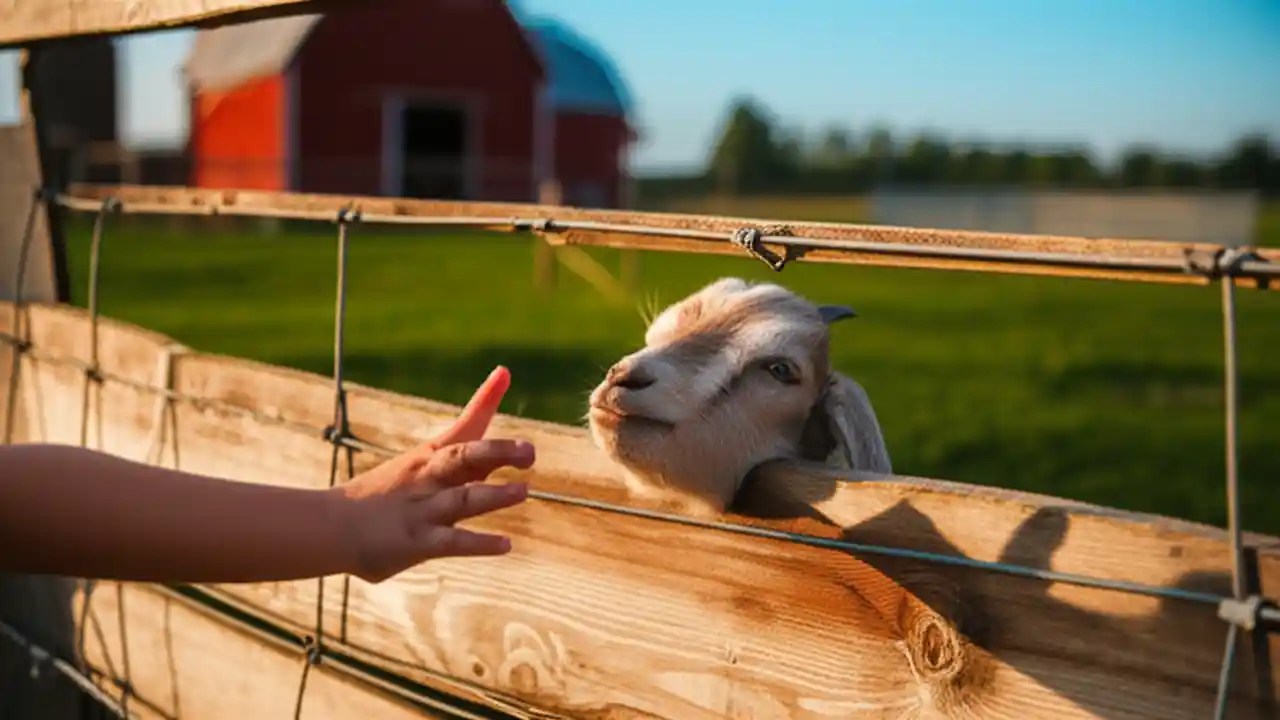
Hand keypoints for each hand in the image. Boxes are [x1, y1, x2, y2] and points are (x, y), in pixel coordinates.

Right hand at [331, 366, 534, 581]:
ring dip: (491, 496)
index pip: (461, 425)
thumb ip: (469, 430)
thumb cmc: (389, 489)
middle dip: (495, 452)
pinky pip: (451, 543)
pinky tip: (505, 544)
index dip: (484, 400)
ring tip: (522, 491)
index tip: (503, 374)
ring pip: (460, 500)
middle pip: (461, 458)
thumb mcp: (426, 457)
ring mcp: (422, 511)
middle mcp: (428, 478)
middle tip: (528, 452)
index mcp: (430, 457)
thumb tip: (501, 381)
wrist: (331, 525)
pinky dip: (478, 544)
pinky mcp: (416, 543)